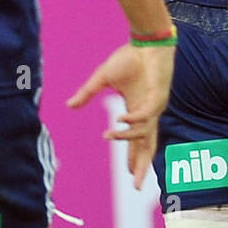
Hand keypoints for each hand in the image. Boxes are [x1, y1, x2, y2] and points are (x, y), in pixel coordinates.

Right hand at [67, 41, 175, 188]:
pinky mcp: (159, 97)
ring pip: (144, 133)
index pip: (136, 141)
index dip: (133, 158)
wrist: (146, 42)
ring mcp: (154, 106)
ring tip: (109, 134)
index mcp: (136, 112)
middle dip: (141, 165)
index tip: (129, 175)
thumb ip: (87, 93)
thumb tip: (69, 106)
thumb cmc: (128, 58)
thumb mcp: (102, 78)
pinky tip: (120, 120)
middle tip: (136, 185)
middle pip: (146, 146)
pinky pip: (146, 115)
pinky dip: (133, 120)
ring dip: (127, 138)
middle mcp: (147, 113)